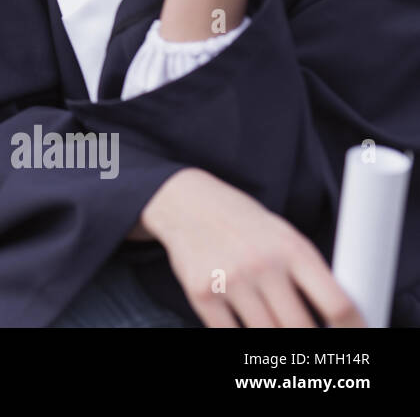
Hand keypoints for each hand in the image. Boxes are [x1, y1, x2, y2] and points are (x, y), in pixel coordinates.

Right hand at [140, 168, 364, 327]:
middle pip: (301, 329)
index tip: (355, 335)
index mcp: (292, 249)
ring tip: (274, 325)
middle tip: (305, 332)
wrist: (187, 203)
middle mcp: (263, 265)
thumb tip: (337, 318)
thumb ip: (308, 274)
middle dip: (309, 339)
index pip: (337, 304)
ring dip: (275, 339)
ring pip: (267, 337)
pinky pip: (229, 335)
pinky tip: (246, 325)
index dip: (353, 330)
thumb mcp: (284, 236)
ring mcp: (230, 281)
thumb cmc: (243, 223)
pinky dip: (241, 336)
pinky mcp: (202, 294)